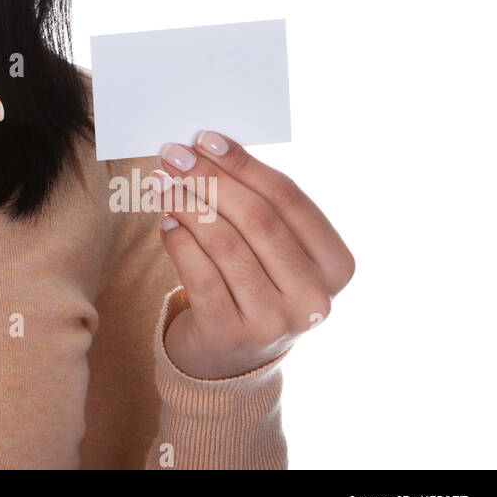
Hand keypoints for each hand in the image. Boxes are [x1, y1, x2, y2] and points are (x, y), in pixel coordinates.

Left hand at [146, 130, 355, 379]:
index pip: (289, 199)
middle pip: (258, 219)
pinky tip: (165, 221)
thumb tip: (207, 148)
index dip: (245, 164)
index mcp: (336, 265)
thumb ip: (257, 204)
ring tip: (161, 183)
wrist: (228, 357)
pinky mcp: (232, 334)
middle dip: (210, 179)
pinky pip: (199, 274)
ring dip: (187, 204)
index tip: (206, 139)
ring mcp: (275, 321)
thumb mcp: (271, 249)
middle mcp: (314, 298)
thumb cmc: (251, 282)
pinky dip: (178, 241)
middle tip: (174, 155)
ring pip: (225, 244)